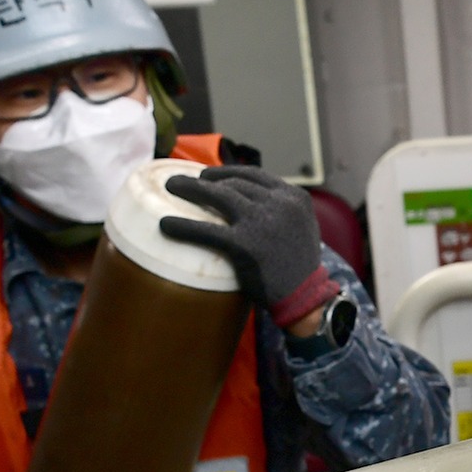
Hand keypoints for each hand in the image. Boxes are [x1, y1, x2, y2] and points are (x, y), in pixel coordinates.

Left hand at [159, 166, 335, 326]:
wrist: (305, 298)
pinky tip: (166, 226)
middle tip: (184, 183)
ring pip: (219, 196)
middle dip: (206, 179)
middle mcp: (280, 204)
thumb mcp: (301, 226)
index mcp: (294, 196)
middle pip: (234, 182)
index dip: (227, 172)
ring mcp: (262, 222)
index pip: (254, 175)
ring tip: (172, 188)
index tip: (209, 176)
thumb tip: (249, 201)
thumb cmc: (300, 267)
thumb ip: (281, 210)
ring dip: (190, 189)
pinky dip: (183, 227)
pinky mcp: (246, 244)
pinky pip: (207, 230)